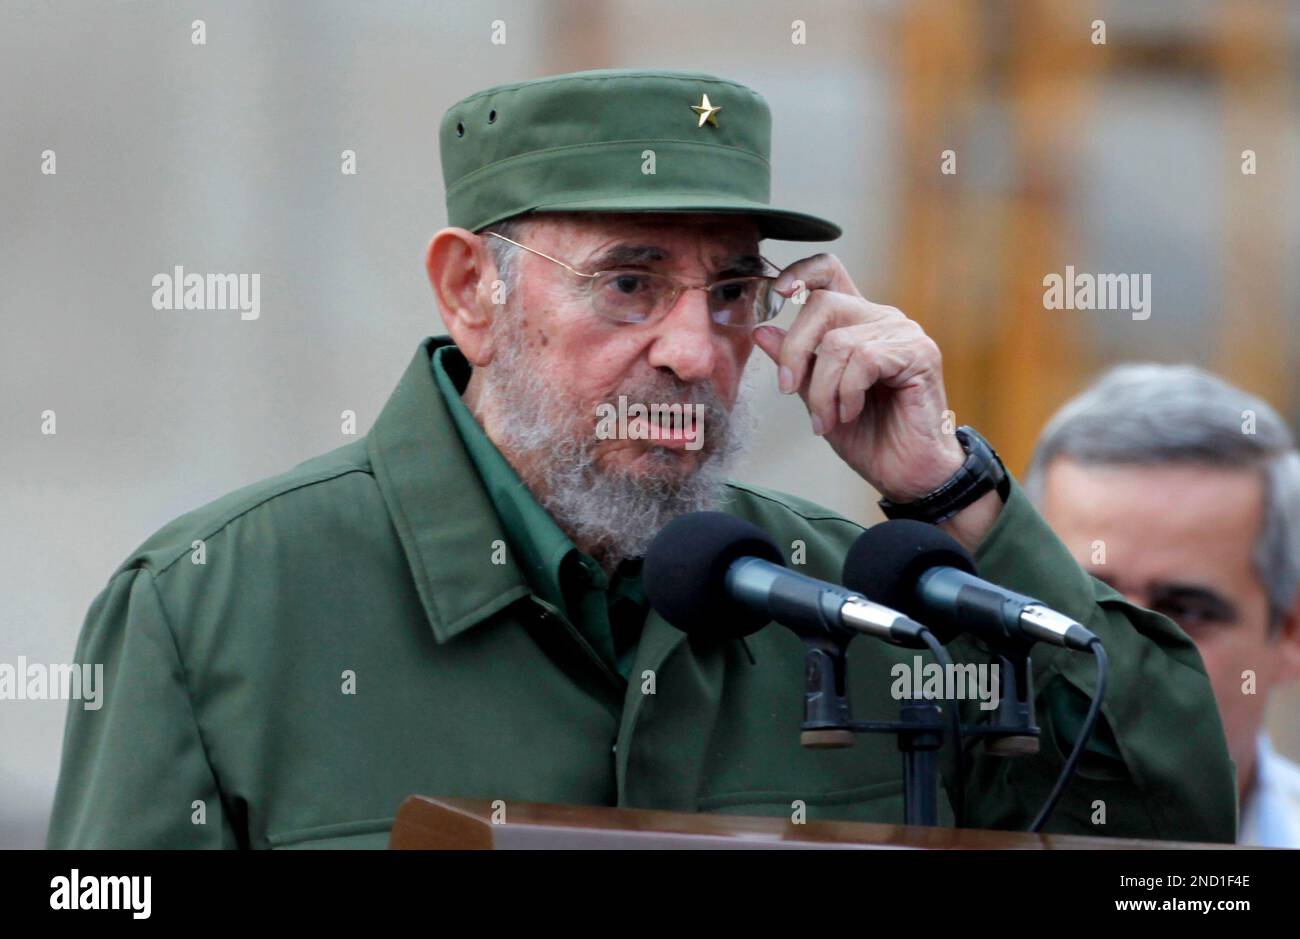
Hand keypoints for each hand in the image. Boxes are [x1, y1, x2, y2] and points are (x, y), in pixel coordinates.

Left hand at [751, 253, 1001, 548]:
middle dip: (794, 352)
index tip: (776, 294)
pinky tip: (850, 413)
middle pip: (822, 305)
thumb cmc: (869, 437)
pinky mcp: (919, 353)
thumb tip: (761, 330)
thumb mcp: (817, 398)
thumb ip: (795, 364)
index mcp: (857, 324)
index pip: (829, 272)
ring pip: (838, 342)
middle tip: (786, 390)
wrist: (907, 474)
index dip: (799, 273)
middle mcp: (882, 319)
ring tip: (826, 420)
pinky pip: (863, 360)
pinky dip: (846, 393)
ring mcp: (903, 333)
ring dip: (822, 390)